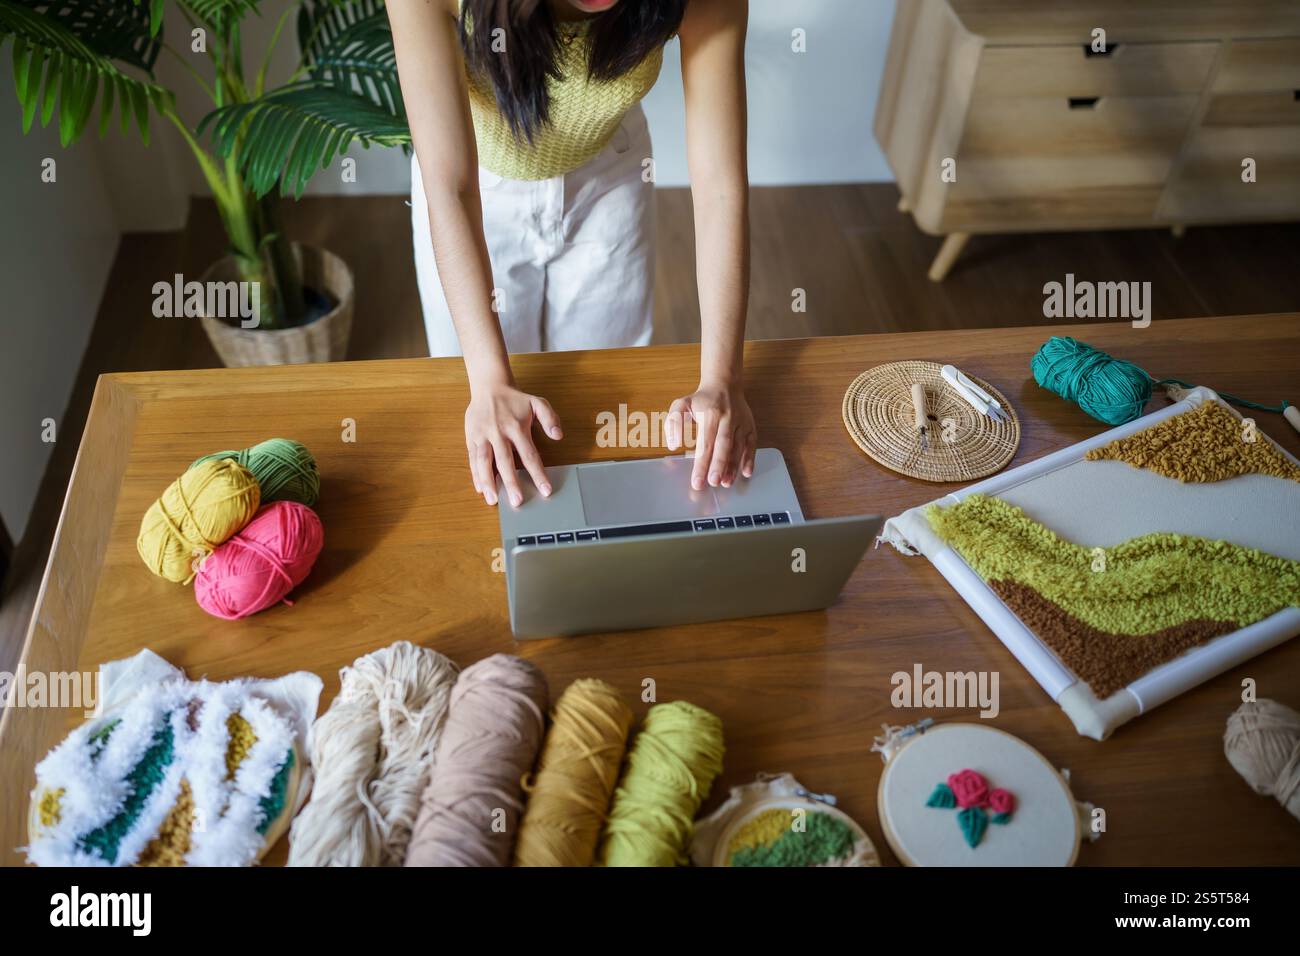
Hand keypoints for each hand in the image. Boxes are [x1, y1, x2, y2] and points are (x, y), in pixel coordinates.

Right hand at [465, 383, 562, 506]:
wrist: (489, 387)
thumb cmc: (515, 399)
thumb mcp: (537, 403)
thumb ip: (550, 418)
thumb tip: (558, 436)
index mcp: (516, 427)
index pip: (529, 454)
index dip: (538, 474)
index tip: (545, 490)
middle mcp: (499, 433)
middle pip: (505, 461)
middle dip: (511, 483)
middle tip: (517, 501)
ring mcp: (483, 436)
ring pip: (484, 461)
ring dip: (488, 481)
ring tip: (493, 500)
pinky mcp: (472, 438)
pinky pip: (472, 459)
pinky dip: (475, 474)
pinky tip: (480, 488)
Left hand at [664, 381, 756, 489]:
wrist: (725, 384)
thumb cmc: (701, 400)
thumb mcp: (681, 405)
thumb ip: (673, 424)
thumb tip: (673, 445)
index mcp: (709, 414)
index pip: (705, 443)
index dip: (701, 464)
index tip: (697, 481)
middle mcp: (727, 418)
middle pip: (723, 446)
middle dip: (718, 466)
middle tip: (713, 483)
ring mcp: (741, 423)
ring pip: (739, 447)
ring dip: (733, 466)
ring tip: (726, 482)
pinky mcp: (750, 426)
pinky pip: (752, 444)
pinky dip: (750, 458)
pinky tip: (746, 472)